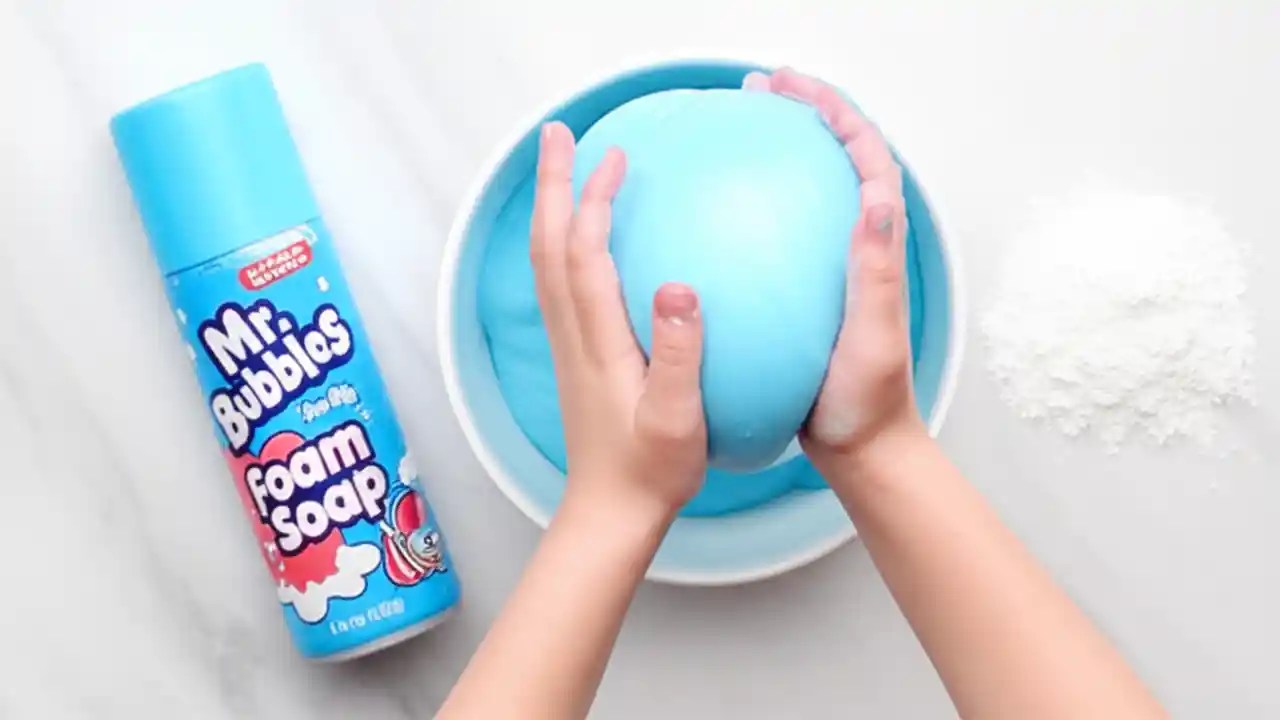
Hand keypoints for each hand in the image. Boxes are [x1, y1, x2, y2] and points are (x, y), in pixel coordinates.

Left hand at [531, 121, 707, 523]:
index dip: (594, 201)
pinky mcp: (576, 356)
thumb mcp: (678, 418)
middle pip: (551, 245)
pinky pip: (556, 283)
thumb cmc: (652, 472)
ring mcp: (569, 345)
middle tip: (558, 133)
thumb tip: (679, 285)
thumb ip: (680, 353)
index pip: (585, 255)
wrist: (611, 513)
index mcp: (599, 342)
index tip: (614, 156)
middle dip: (553, 185)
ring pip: (546, 261)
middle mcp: (573, 336)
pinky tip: (577, 234)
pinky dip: (559, 242)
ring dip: (551, 208)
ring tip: (560, 167)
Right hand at [745, 68, 925, 474]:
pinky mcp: (808, 291)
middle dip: (807, 113)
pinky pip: (781, 233)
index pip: (868, 159)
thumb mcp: (873, 340)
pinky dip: (754, 208)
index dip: (836, 114)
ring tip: (740, 126)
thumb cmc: (867, 402)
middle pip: (839, 159)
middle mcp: (862, 247)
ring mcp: (833, 267)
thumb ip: (876, 274)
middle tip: (761, 90)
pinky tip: (712, 216)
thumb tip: (877, 200)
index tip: (792, 90)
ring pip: (811, 191)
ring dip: (784, 150)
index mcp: (882, 248)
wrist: (860, 448)